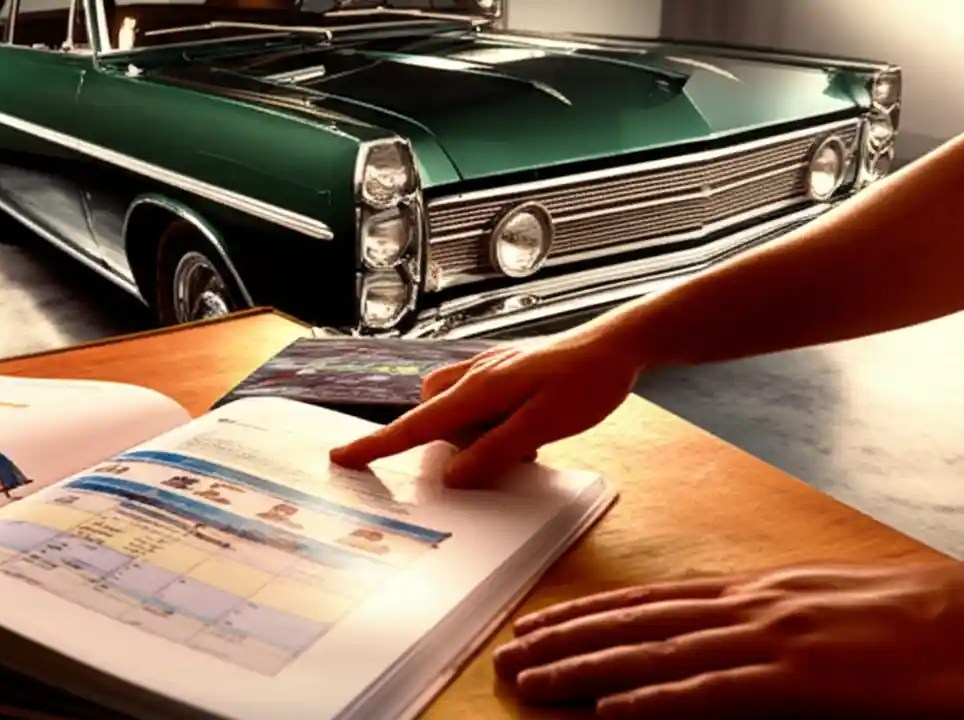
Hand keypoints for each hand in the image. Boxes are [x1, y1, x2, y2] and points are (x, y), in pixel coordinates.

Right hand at [329, 321, 648, 486]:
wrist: (620, 343)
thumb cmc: (588, 381)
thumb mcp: (546, 424)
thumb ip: (497, 451)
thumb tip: (453, 476)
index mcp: (480, 388)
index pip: (417, 425)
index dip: (379, 444)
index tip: (343, 457)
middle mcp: (476, 374)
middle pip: (435, 418)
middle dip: (453, 443)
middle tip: (510, 450)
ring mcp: (490, 369)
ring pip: (456, 409)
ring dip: (474, 433)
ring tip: (524, 440)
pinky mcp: (506, 370)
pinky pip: (479, 401)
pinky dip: (491, 421)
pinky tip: (528, 425)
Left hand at [492, 560, 963, 718]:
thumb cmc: (905, 617)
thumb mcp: (816, 608)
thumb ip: (758, 620)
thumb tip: (708, 634)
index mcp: (751, 592)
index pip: (646, 601)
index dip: (585, 614)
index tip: (538, 623)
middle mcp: (745, 608)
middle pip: (633, 623)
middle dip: (564, 640)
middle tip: (507, 655)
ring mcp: (768, 641)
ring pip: (654, 654)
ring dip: (585, 670)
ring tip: (532, 682)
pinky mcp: (797, 681)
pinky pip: (712, 693)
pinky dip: (655, 702)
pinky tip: (610, 714)